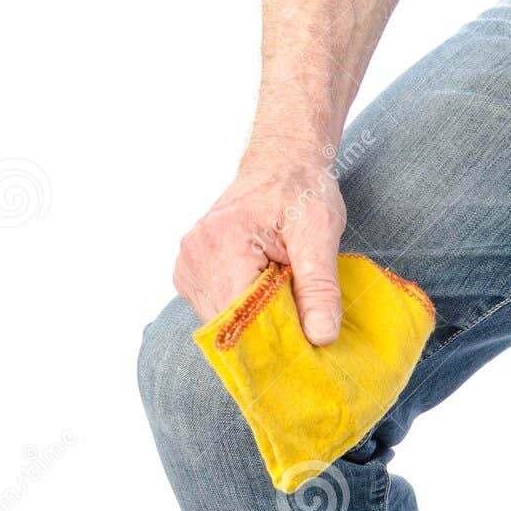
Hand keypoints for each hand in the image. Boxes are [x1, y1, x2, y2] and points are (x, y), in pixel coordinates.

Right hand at [173, 147, 345, 345]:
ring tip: (287, 300)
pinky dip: (247, 315)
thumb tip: (321, 336)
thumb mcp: (321, 232)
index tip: (309, 346)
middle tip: (307, 325)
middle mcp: (194, 257)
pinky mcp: (192, 274)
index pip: (243, 318)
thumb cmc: (302, 190)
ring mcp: (188, 266)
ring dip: (259, 324)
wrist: (282, 165)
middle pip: (231, 326)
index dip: (277, 340)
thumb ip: (320, 285)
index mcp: (221, 244)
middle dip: (270, 334)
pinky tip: (269, 296)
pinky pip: (220, 314)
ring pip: (225, 325)